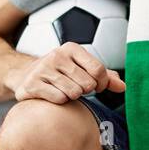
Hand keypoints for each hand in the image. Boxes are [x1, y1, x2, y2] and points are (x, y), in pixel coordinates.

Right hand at [4, 41, 126, 103]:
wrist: (25, 76)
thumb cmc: (60, 73)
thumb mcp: (82, 69)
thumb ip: (105, 77)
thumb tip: (123, 87)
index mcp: (71, 48)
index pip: (98, 70)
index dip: (102, 84)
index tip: (97, 87)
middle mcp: (56, 55)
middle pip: (87, 84)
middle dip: (85, 91)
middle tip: (76, 88)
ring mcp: (42, 69)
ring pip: (74, 93)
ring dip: (72, 97)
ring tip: (63, 91)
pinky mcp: (32, 85)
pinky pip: (59, 99)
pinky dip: (60, 102)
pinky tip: (52, 95)